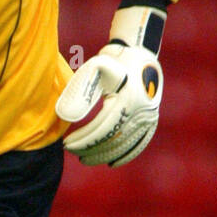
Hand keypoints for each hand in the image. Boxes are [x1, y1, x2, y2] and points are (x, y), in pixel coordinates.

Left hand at [56, 42, 162, 166]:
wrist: (138, 53)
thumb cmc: (111, 61)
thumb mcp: (93, 70)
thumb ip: (79, 92)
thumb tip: (65, 117)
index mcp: (127, 100)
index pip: (102, 130)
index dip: (83, 141)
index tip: (66, 144)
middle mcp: (141, 111)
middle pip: (113, 141)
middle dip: (90, 149)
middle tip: (71, 151)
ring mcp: (148, 117)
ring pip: (124, 145)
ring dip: (103, 155)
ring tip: (84, 158)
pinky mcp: (151, 120)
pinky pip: (139, 144)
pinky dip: (126, 155)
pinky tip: (111, 163)